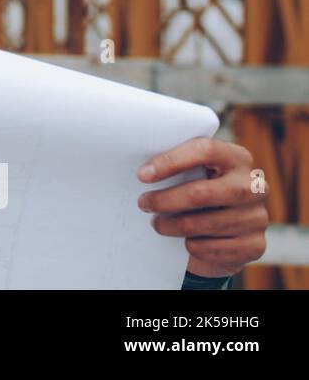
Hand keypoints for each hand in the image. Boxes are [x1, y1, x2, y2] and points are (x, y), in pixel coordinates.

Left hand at [138, 138, 268, 277]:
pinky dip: (193, 246)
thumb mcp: (193, 174)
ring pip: (206, 224)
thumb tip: (142, 171)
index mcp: (237, 158)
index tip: (142, 175)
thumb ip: (178, 166)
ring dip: (173, 226)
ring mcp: (258, 217)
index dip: (171, 161)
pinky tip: (185, 241)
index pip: (205, 150)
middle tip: (144, 203)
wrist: (223, 233)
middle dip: (166, 200)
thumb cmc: (199, 193)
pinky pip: (215, 248)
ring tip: (157, 223)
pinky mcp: (255, 245)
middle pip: (203, 192)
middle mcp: (254, 186)